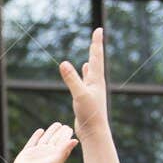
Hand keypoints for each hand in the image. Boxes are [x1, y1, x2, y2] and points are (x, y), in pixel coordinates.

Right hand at [6, 122, 75, 162]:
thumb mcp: (56, 162)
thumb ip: (64, 150)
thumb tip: (76, 140)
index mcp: (55, 156)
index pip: (63, 143)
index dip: (66, 135)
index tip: (70, 128)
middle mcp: (47, 154)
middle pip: (55, 140)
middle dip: (60, 133)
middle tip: (64, 126)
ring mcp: (37, 153)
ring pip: (45, 139)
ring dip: (51, 132)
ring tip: (56, 125)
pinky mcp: (26, 153)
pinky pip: (33, 142)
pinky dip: (36, 136)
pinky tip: (41, 131)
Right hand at [58, 26, 108, 143]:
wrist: (94, 132)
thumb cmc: (90, 114)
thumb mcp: (79, 94)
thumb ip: (71, 78)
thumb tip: (63, 63)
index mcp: (96, 80)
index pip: (96, 56)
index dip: (96, 42)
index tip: (99, 29)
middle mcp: (96, 83)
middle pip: (96, 61)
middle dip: (95, 48)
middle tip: (97, 36)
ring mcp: (92, 91)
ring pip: (92, 73)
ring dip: (91, 63)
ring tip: (91, 55)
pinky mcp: (87, 99)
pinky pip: (86, 82)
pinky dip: (85, 75)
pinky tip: (85, 73)